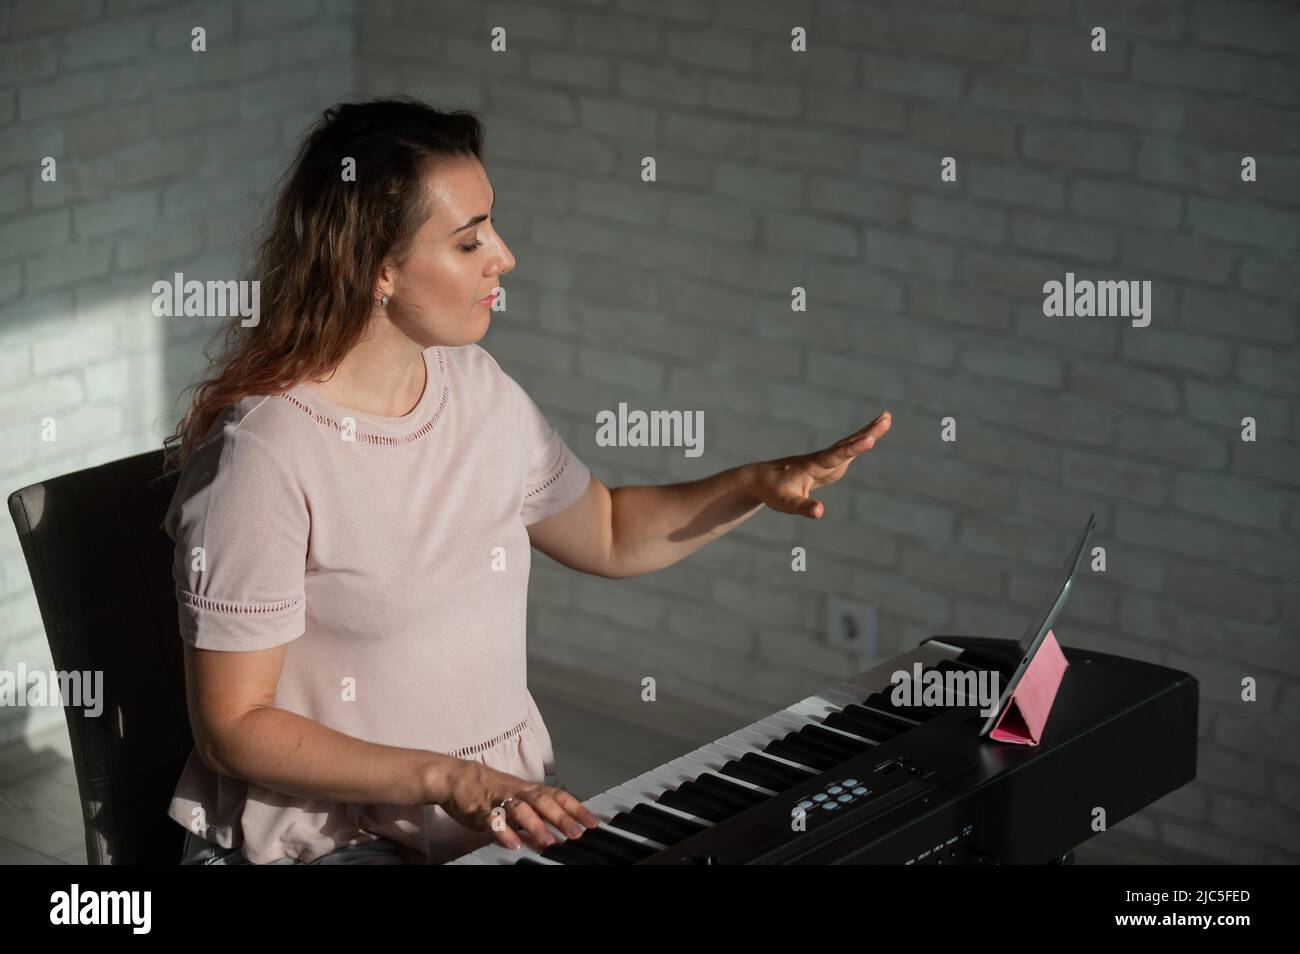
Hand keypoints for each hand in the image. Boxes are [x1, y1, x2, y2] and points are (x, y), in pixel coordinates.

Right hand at [440, 760, 600, 851]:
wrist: (456, 777)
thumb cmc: (490, 789)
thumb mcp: (517, 802)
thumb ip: (535, 820)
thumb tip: (555, 838)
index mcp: (529, 790)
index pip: (559, 796)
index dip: (577, 809)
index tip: (593, 823)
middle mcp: (518, 792)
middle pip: (543, 802)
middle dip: (561, 819)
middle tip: (576, 834)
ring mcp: (500, 799)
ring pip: (521, 810)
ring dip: (536, 826)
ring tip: (548, 843)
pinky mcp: (480, 809)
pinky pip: (493, 820)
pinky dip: (503, 832)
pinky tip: (512, 844)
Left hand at [748, 411, 891, 518]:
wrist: (762, 479)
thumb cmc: (773, 491)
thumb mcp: (786, 503)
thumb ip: (803, 506)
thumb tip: (820, 512)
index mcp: (813, 465)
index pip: (836, 455)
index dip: (853, 448)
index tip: (870, 440)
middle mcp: (822, 458)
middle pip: (848, 444)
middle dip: (868, 432)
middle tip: (887, 418)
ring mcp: (826, 459)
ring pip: (849, 444)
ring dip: (868, 432)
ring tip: (887, 418)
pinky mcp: (828, 463)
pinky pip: (848, 450)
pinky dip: (861, 441)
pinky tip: (871, 436)